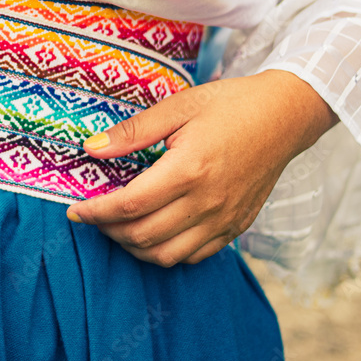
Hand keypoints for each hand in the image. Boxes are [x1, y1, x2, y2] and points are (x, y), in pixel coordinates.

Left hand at [67, 70, 337, 266]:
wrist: (286, 115)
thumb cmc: (230, 104)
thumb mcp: (179, 106)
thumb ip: (133, 131)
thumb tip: (91, 148)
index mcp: (189, 169)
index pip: (129, 206)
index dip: (95, 213)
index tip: (74, 211)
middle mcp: (207, 202)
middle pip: (143, 236)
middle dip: (108, 231)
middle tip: (93, 216)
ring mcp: (225, 219)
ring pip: (167, 255)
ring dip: (134, 248)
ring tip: (118, 227)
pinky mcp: (237, 226)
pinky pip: (195, 256)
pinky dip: (166, 253)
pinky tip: (153, 233)